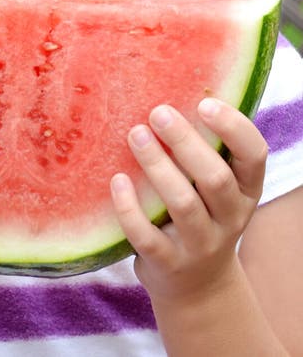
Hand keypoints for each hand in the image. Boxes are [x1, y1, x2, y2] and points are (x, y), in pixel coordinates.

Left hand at [110, 98, 267, 303]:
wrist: (196, 286)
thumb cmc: (201, 213)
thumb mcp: (216, 186)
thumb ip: (205, 148)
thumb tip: (171, 86)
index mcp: (246, 190)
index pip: (254, 156)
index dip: (233, 128)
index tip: (205, 102)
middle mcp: (229, 218)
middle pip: (215, 178)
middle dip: (186, 142)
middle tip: (157, 112)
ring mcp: (200, 245)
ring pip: (183, 204)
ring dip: (157, 166)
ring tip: (135, 134)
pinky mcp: (168, 264)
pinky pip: (147, 236)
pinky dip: (130, 208)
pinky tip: (117, 180)